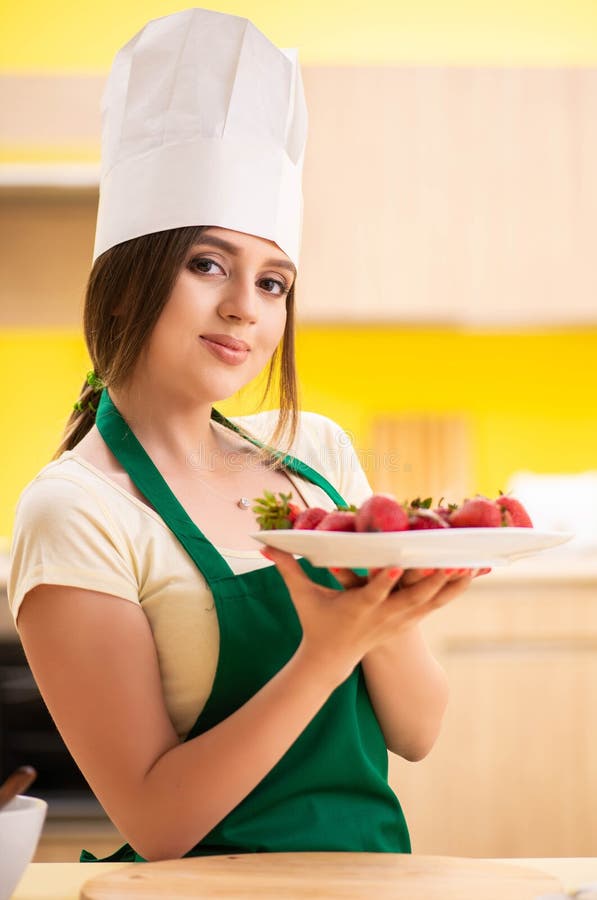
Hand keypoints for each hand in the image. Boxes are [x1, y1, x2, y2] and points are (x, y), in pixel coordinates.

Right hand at [260, 548, 480, 688]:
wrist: (330, 661)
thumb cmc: (315, 622)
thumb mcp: (301, 596)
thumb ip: (287, 568)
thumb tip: (265, 543)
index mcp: (358, 608)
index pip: (374, 593)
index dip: (387, 581)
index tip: (400, 565)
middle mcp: (383, 616)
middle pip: (413, 599)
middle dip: (434, 580)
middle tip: (453, 559)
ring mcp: (398, 621)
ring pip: (432, 602)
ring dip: (453, 584)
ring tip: (475, 563)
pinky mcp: (407, 622)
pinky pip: (437, 604)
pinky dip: (454, 590)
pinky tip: (472, 574)